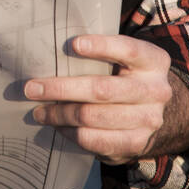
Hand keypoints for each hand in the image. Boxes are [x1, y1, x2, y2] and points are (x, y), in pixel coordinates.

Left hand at [24, 33, 175, 165]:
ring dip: (60, 114)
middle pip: (102, 89)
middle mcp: (156, 90)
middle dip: (61, 88)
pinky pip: (96, 140)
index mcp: (154, 61)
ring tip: (39, 111)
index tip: (73, 44)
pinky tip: (58, 127)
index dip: (101, 46)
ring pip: (93, 117)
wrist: (156, 113)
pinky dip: (72, 133)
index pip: (128, 50)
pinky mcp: (136, 144)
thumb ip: (102, 52)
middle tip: (32, 88)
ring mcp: (148, 120)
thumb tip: (51, 51)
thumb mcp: (126, 59)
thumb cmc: (127, 76)